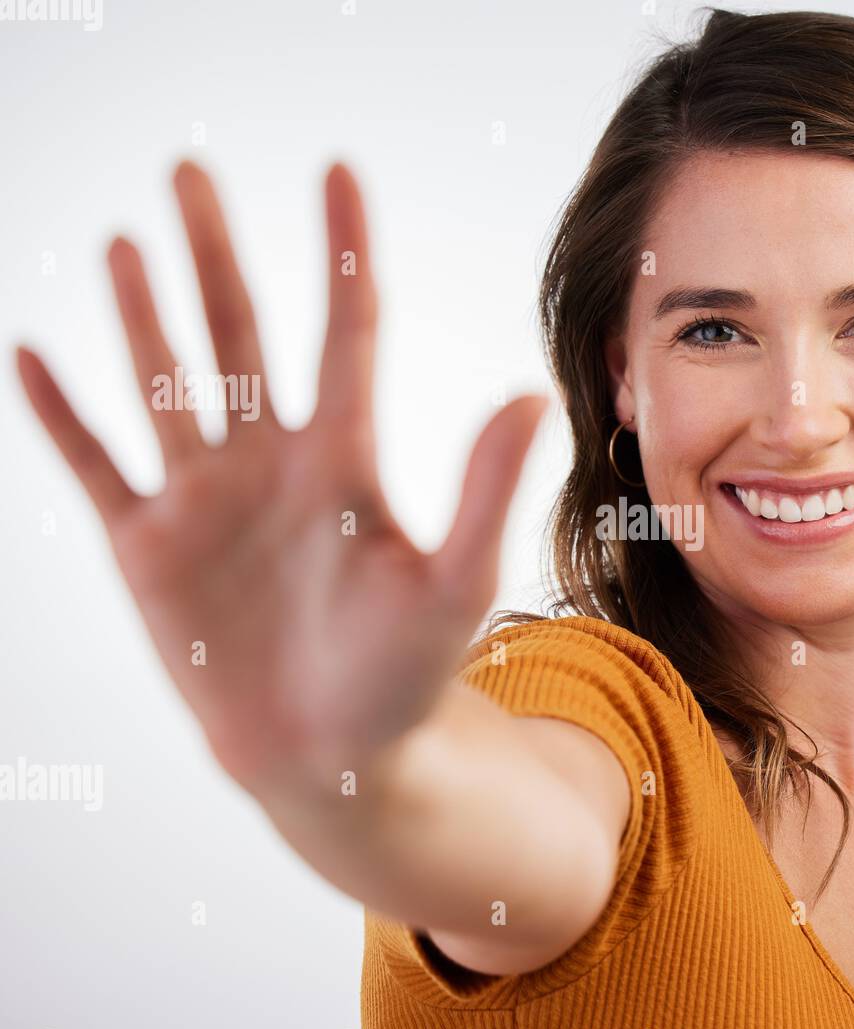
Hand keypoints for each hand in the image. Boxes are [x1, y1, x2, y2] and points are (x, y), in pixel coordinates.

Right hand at [15, 161, 546, 800]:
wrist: (333, 760)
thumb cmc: (404, 676)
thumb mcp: (453, 581)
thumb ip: (486, 488)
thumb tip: (530, 392)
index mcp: (347, 458)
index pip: (346, 327)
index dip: (342, 249)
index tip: (338, 171)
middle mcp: (273, 462)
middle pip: (241, 334)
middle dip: (217, 254)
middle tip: (191, 169)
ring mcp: (206, 499)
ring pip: (165, 383)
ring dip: (143, 314)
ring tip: (128, 240)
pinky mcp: (147, 547)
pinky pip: (96, 464)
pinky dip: (63, 414)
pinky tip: (34, 353)